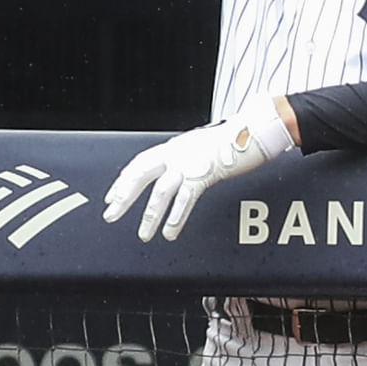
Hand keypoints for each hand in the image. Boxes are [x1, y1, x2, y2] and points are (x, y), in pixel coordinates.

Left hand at [102, 102, 294, 241]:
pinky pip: (186, 198)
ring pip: (161, 191)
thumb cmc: (235, 139)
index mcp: (174, 147)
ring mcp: (190, 163)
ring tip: (145, 235)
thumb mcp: (202, 147)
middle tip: (111, 215)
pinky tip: (170, 232)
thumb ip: (187, 158)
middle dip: (124, 196)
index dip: (123, 181)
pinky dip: (176, 217)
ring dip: (150, 215)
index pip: (140, 163)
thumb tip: (178, 173)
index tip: (112, 197)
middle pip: (141, 174)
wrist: (255, 130)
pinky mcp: (205, 173)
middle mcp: (177, 152)